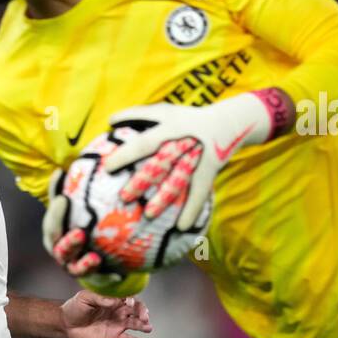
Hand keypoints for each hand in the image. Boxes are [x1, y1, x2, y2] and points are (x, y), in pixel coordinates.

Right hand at [40, 167, 131, 281]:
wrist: (98, 252)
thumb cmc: (83, 222)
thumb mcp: (75, 207)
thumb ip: (65, 190)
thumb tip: (61, 168)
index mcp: (55, 236)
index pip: (51, 226)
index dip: (55, 214)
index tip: (64, 199)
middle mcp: (62, 253)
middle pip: (59, 250)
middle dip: (67, 243)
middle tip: (80, 232)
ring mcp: (76, 267)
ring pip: (76, 269)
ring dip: (84, 264)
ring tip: (94, 258)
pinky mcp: (93, 278)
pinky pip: (99, 279)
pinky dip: (107, 277)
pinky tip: (118, 274)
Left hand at [61, 292, 151, 337]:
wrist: (66, 324)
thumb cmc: (75, 307)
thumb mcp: (85, 297)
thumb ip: (100, 297)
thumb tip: (114, 300)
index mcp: (113, 299)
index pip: (128, 297)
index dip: (132, 299)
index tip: (130, 302)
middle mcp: (119, 311)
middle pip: (136, 310)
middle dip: (143, 312)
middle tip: (144, 316)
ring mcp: (117, 324)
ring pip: (135, 324)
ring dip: (143, 325)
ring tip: (148, 328)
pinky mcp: (114, 337)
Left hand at [102, 92, 278, 230]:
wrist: (230, 121)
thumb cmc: (189, 118)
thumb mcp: (166, 111)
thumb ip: (138, 114)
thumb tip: (111, 119)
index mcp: (170, 127)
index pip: (143, 142)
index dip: (126, 154)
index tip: (107, 167)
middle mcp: (184, 142)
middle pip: (160, 164)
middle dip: (141, 181)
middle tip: (123, 197)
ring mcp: (198, 157)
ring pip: (179, 179)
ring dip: (163, 198)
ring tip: (148, 215)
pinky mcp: (211, 170)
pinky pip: (201, 192)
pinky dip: (191, 209)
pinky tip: (181, 227)